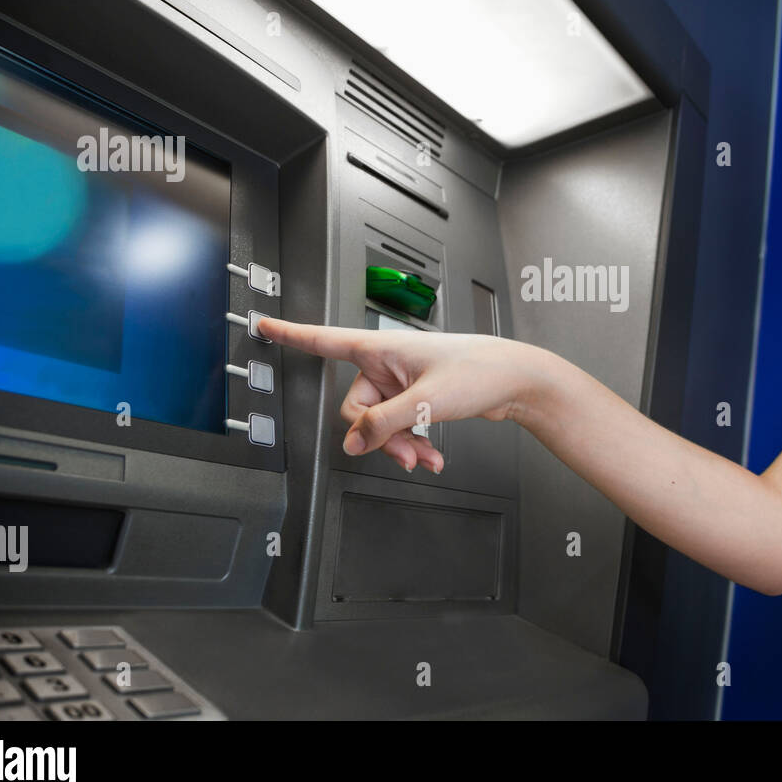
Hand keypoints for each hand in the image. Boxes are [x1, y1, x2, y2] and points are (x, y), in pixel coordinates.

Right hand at [256, 317, 542, 473]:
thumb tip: (353, 442)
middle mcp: (388, 362)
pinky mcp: (419, 396)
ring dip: (401, 443)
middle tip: (404, 453)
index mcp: (382, 347)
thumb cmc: (481, 369)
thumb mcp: (425, 400)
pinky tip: (432, 455)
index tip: (263, 325)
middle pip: (357, 407)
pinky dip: (414, 441)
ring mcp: (403, 380)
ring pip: (381, 422)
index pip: (324, 340)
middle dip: (378, 435)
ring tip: (425, 457)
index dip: (291, 335)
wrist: (518, 378)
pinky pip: (401, 424)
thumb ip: (384, 424)